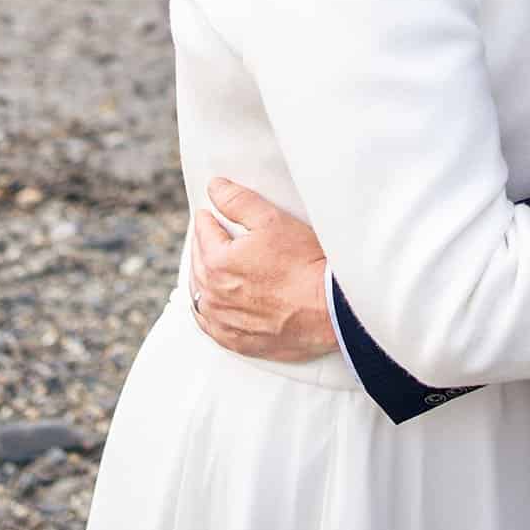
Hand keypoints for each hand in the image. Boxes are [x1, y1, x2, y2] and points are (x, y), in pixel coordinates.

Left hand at [187, 177, 337, 362]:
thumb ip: (238, 201)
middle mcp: (213, 295)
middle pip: (198, 263)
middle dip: (203, 246)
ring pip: (200, 295)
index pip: (203, 233)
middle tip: (209, 235)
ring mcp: (224, 322)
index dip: (207, 219)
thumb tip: (215, 187)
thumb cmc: (305, 264)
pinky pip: (210, 325)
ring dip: (203, 277)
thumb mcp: (272, 220)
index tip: (209, 214)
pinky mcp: (237, 342)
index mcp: (217, 262)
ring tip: (211, 265)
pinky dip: (208, 310)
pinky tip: (214, 303)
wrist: (330, 310)